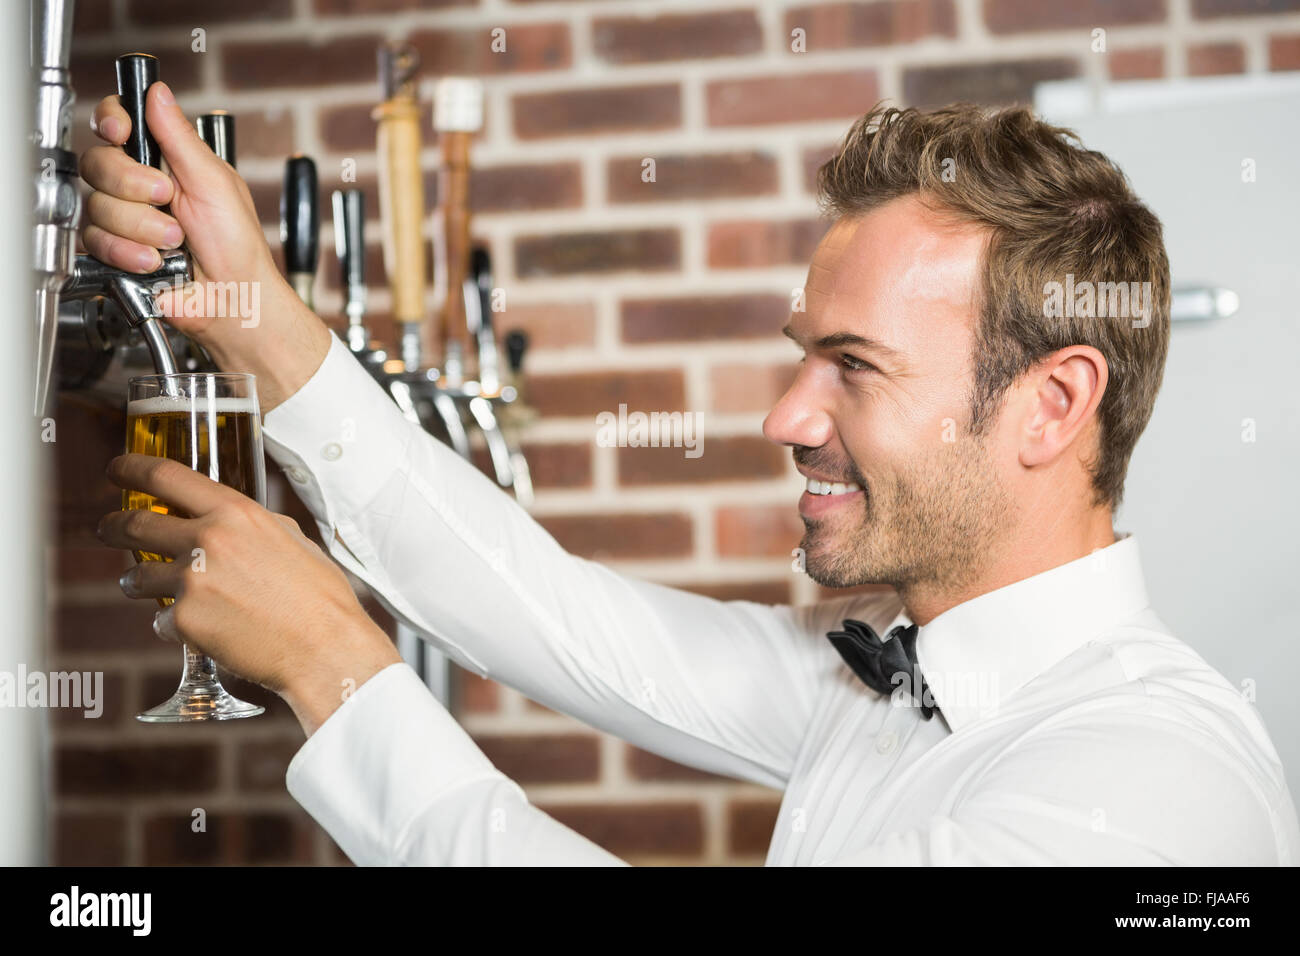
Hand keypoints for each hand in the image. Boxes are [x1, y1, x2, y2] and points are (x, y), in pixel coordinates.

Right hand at [80, 82, 330, 411]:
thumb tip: (158, 93)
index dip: (113, 122)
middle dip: (135, 186)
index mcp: (167, 161)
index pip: (119, 122)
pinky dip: (129, 253)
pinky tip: (156, 261)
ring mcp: (125, 219)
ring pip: (96, 204)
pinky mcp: (115, 251)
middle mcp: (140, 186)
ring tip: (174, 241)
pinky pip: (96, 241)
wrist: (235, 299)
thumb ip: (181, 138)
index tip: (124, 133)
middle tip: (169, 202)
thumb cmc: (238, 248)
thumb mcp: (216, 183)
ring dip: (141, 227)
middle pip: (99, 162)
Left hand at [97, 453, 402, 734]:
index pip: (167, 475)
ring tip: (152, 590)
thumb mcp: (292, 540)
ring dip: (138, 582)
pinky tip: (205, 629)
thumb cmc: (319, 597)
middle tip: (107, 529)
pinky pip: (161, 619)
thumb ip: (252, 524)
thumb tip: (226, 519)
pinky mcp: (184, 620)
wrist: (325, 648)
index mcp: (237, 513)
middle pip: (134, 523)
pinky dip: (175, 625)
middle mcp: (208, 540)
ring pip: (136, 576)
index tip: (117, 469)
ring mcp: (192, 580)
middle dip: (112, 526)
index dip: (131, 467)